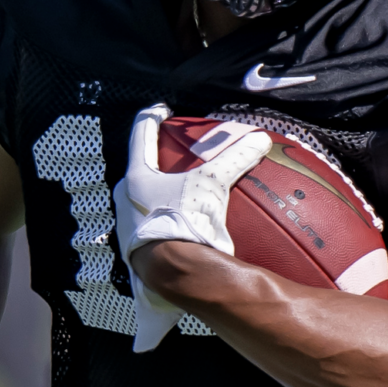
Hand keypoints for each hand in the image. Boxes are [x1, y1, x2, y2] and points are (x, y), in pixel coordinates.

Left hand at [112, 104, 269, 351]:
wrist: (174, 275)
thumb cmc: (182, 222)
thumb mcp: (212, 185)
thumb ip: (234, 159)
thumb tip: (260, 139)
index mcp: (136, 176)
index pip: (142, 134)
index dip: (153, 117)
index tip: (163, 111)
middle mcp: (127, 199)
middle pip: (142, 168)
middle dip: (159, 160)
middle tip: (177, 153)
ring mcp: (131, 226)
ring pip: (147, 198)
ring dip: (163, 191)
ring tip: (185, 187)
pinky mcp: (142, 249)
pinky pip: (157, 224)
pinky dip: (171, 217)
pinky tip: (188, 220)